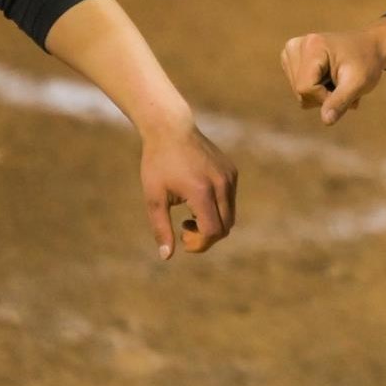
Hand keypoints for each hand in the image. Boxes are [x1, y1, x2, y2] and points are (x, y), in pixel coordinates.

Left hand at [139, 121, 237, 259]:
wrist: (171, 128)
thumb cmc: (158, 163)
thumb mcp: (154, 197)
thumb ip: (161, 228)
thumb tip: (166, 257)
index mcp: (201, 191)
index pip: (213, 231)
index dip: (199, 244)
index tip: (182, 239)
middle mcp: (221, 184)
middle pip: (225, 227)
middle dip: (206, 236)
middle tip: (184, 227)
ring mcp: (229, 176)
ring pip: (230, 215)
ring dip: (213, 222)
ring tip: (189, 214)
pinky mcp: (232, 171)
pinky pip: (230, 200)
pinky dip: (217, 208)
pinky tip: (197, 198)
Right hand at [279, 21, 385, 125]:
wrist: (370, 47)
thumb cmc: (367, 62)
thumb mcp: (358, 83)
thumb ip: (341, 102)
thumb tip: (326, 121)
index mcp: (312, 46)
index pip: (305, 88)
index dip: (325, 97)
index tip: (345, 90)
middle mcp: (295, 46)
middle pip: (300, 91)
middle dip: (324, 96)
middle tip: (345, 85)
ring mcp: (291, 52)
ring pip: (299, 93)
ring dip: (322, 94)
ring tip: (339, 81)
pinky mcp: (291, 59)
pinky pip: (299, 88)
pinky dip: (317, 89)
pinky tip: (330, 78)